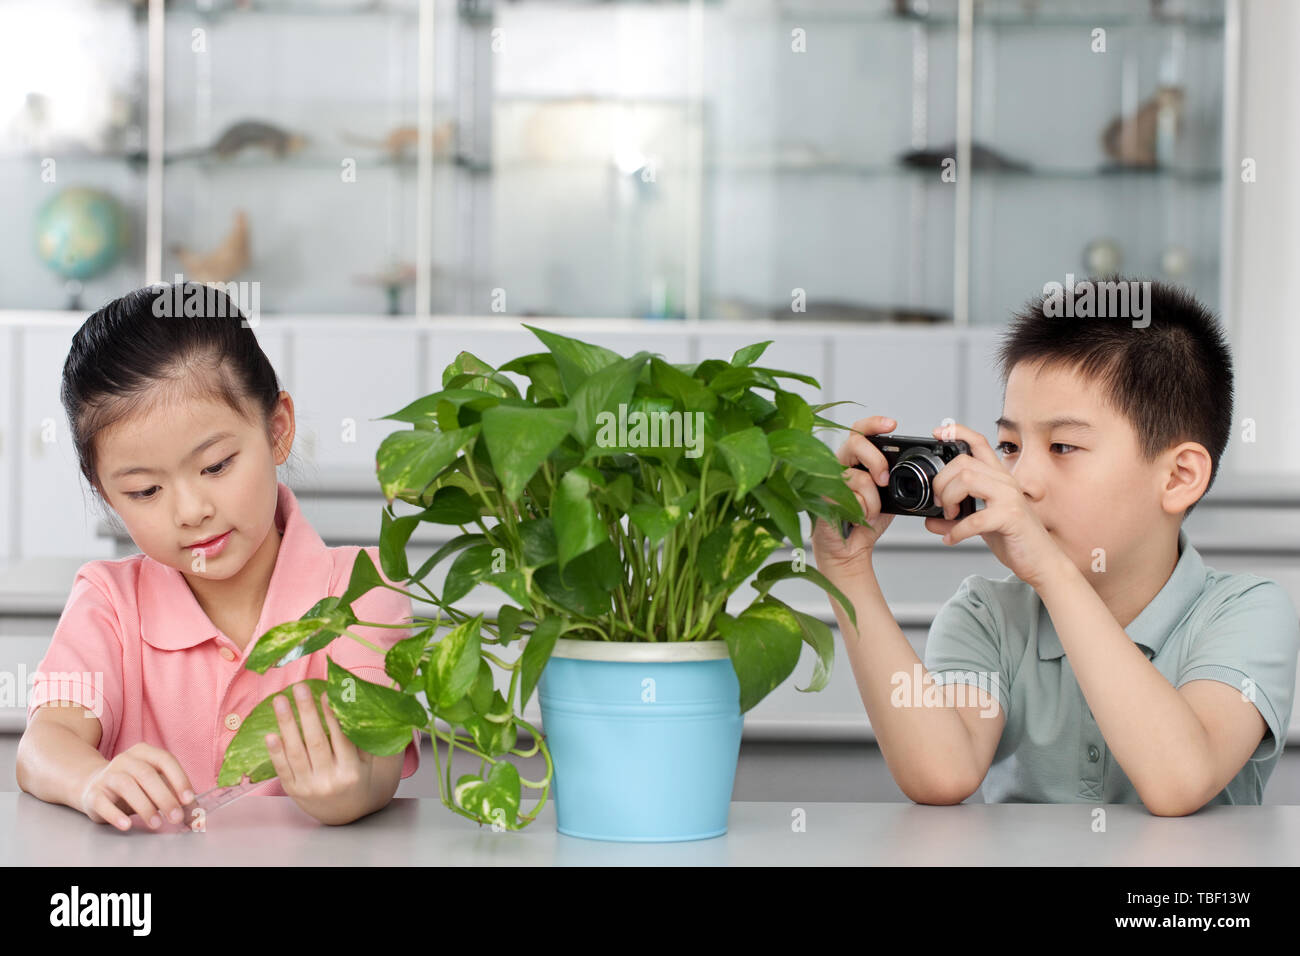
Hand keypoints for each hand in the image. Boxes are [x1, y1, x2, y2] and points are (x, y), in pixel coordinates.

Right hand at [79, 742, 195, 831]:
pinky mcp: (93, 794)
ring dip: (144, 806)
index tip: (189, 799)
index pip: (165, 760)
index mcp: (144, 752)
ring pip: (127, 786)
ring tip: (156, 823)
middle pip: (147, 774)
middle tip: (176, 816)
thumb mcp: (155, 785)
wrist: (92, 785)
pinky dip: (116, 815)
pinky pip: (103, 803)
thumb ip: (175, 796)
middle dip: (164, 797)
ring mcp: (107, 775)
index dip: (179, 779)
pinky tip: (127, 825)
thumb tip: (196, 815)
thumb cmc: (133, 785)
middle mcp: (125, 760)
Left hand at [265, 683, 375, 824]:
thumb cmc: (359, 780)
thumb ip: (363, 737)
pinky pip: (283, 770)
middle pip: (316, 741)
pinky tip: (270, 735)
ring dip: (287, 724)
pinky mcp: (294, 791)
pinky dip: (276, 752)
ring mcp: (310, 787)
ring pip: (297, 752)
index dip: (333, 716)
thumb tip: (355, 702)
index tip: (326, 693)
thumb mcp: (369, 762)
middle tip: (299, 688)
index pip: (341, 739)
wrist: (347, 814)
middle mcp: (330, 781)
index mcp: (351, 772)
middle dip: (307, 712)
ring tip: (280, 701)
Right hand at [811, 415, 897, 573]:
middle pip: (855, 442)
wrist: (850, 548)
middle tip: (885, 479)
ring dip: (873, 500)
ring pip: (858, 476)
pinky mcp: (823, 497)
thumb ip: (891, 477)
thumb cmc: (865, 521)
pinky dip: (863, 511)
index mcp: (853, 460)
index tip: (891, 425)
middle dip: (877, 459)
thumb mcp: (886, 494)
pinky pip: (851, 497)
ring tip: (871, 512)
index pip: (859, 431)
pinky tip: (856, 518)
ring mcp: (828, 480)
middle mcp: (838, 464)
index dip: (873, 424)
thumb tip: (913, 467)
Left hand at [924, 421, 1064, 588]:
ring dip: (948, 500)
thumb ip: (956, 519)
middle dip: (942, 482)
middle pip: (963, 462)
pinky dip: (957, 531)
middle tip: (939, 504)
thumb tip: (929, 520)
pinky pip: (975, 519)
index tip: (939, 432)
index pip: (980, 443)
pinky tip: (951, 539)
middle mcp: (1005, 481)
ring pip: (966, 480)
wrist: (1042, 561)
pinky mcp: (1011, 516)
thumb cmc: (1014, 539)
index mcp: (998, 477)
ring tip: (949, 517)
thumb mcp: (981, 525)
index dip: (958, 432)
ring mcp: (1010, 497)